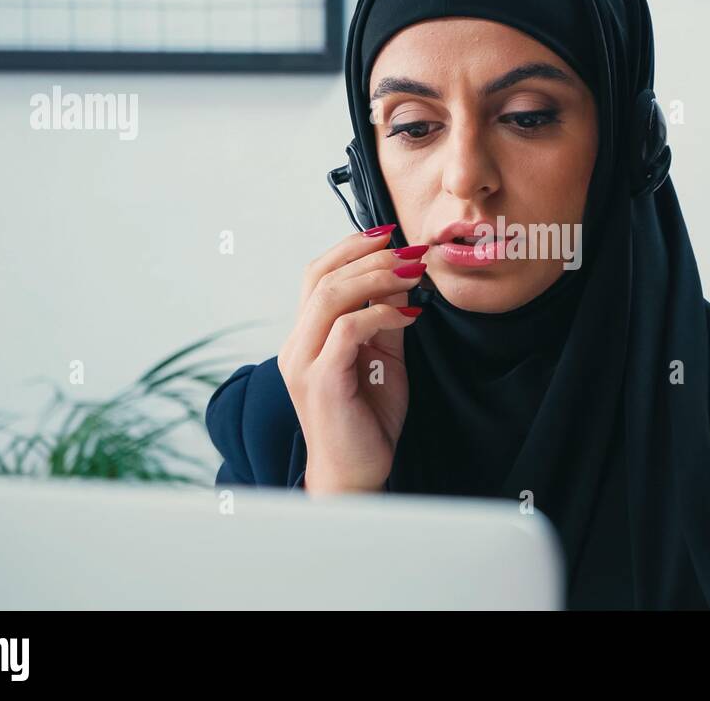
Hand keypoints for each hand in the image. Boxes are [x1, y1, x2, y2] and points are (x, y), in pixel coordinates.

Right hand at [276, 224, 427, 493]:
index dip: (351, 248)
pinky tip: (409, 314)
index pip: (317, 275)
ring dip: (376, 277)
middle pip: (319, 276)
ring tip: (412, 272)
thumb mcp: (383, 360)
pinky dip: (380, 313)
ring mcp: (303, 362)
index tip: (390, 234)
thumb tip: (403, 281)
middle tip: (409, 250)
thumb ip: (384, 322)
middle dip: (368, 255)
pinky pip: (347, 329)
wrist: (356, 475)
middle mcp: (297, 345)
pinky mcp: (320, 381)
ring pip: (328, 296)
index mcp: (306, 337)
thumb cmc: (367, 422)